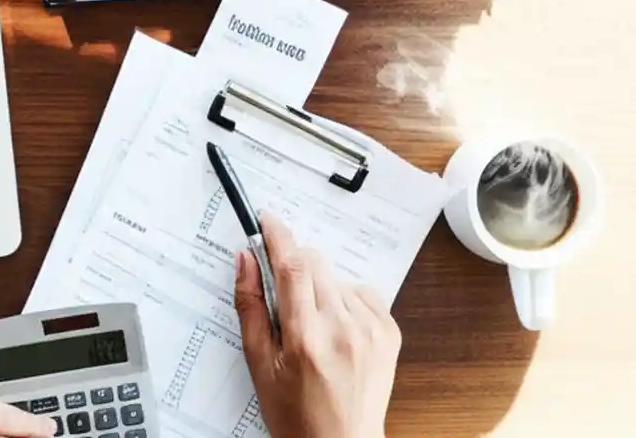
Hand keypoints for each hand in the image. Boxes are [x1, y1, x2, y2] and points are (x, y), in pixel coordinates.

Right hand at [234, 215, 400, 437]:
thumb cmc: (296, 414)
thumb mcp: (259, 364)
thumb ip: (251, 307)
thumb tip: (246, 260)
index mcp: (306, 337)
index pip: (293, 266)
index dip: (278, 235)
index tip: (268, 220)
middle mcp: (343, 329)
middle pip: (315, 263)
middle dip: (294, 265)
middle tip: (283, 294)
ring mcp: (371, 329)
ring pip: (335, 277)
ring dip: (318, 286)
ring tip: (310, 324)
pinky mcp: (389, 333)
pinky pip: (361, 292)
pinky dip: (344, 299)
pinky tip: (334, 328)